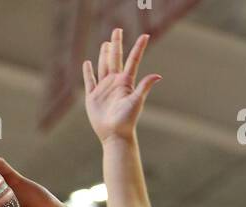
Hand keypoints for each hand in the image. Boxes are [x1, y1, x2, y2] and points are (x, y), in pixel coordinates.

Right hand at [83, 28, 161, 143]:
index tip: (145, 36)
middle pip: (115, 59)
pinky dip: (88, 72)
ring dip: (104, 55)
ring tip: (106, 44)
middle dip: (116, 44)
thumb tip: (157, 76)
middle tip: (117, 30)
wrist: (114, 135)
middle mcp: (115, 83)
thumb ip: (144, 87)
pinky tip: (88, 64)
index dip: (139, 48)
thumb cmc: (127, 120)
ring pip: (103, 67)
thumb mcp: (136, 102)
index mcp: (125, 82)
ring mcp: (103, 89)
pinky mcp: (93, 97)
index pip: (133, 61)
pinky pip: (89, 81)